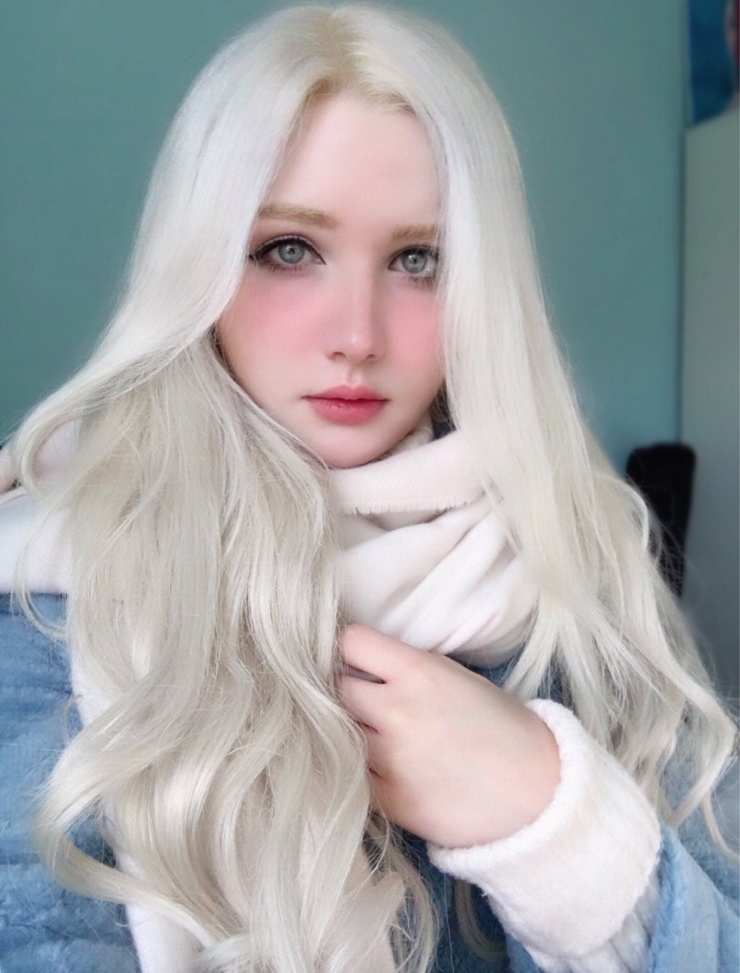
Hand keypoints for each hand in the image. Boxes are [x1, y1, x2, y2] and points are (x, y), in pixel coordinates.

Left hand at [338, 624, 559, 847]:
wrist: (539, 794)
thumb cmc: (502, 727)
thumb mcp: (458, 677)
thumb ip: (409, 667)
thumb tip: (365, 662)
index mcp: (419, 673)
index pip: (351, 643)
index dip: (352, 649)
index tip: (357, 658)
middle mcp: (398, 712)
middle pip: (337, 687)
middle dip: (348, 690)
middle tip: (366, 699)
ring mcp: (390, 759)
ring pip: (339, 732)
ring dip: (353, 731)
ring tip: (378, 735)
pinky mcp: (390, 801)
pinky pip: (354, 774)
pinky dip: (362, 769)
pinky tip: (388, 767)